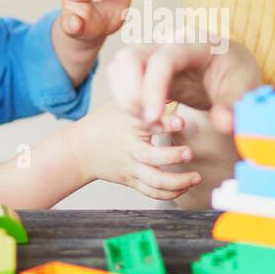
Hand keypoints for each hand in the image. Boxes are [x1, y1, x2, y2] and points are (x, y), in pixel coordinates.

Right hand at [70, 101, 200, 200]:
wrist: (79, 150)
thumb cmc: (104, 123)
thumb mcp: (121, 104)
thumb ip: (145, 97)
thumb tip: (170, 80)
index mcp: (130, 125)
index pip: (147, 122)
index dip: (165, 123)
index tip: (181, 121)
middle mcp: (131, 147)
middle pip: (151, 157)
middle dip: (173, 156)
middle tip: (189, 152)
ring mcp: (131, 166)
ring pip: (155, 180)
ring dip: (178, 181)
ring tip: (195, 177)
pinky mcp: (131, 180)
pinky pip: (151, 192)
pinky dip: (169, 193)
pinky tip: (183, 187)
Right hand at [107, 39, 262, 132]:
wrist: (229, 71)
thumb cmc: (237, 77)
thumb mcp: (246, 91)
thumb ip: (236, 106)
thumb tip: (224, 123)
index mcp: (195, 42)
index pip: (163, 59)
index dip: (153, 89)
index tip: (154, 119)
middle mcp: (168, 41)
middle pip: (130, 56)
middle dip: (133, 93)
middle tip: (152, 121)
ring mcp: (153, 51)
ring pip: (119, 66)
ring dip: (127, 98)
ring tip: (152, 121)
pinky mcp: (144, 66)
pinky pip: (120, 77)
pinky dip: (126, 99)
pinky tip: (148, 117)